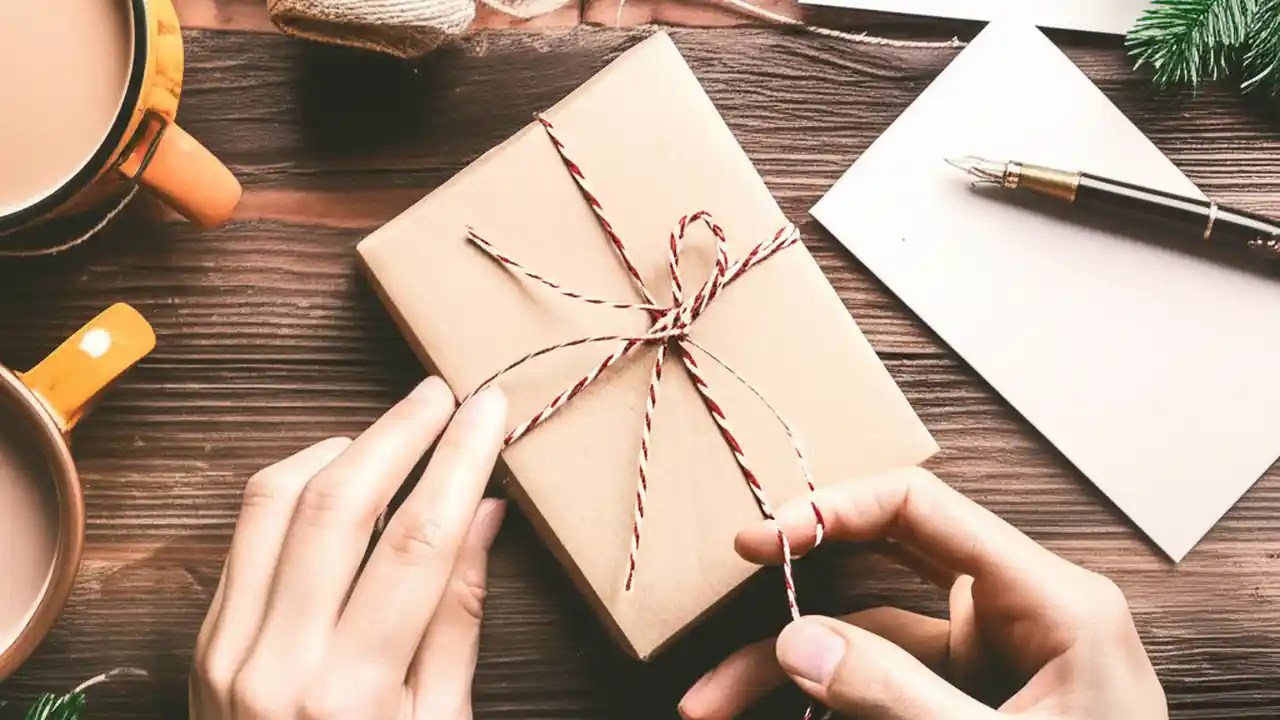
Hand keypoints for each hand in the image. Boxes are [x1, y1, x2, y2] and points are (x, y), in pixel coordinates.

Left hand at [190, 377, 507, 719]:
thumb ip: (458, 617)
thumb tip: (484, 514)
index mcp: (356, 692)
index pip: (419, 539)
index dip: (460, 459)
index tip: (489, 409)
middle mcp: (280, 660)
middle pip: (341, 502)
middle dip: (399, 432)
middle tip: (441, 393)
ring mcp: (229, 647)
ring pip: (276, 500)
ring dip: (340, 445)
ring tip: (393, 429)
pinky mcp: (205, 639)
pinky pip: (244, 531)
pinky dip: (292, 483)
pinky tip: (335, 474)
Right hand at [678, 467, 1166, 719]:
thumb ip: (899, 696)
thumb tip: (798, 644)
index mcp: (1049, 598)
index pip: (923, 509)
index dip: (836, 507)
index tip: (764, 538)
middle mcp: (1016, 611)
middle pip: (887, 559)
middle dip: (803, 577)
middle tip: (736, 568)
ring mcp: (990, 657)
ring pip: (869, 634)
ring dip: (790, 664)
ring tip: (711, 700)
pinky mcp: (967, 698)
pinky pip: (884, 682)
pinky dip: (829, 698)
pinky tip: (782, 713)